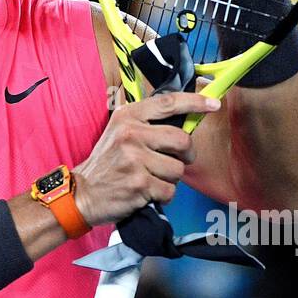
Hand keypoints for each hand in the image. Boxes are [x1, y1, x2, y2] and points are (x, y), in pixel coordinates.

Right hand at [73, 89, 221, 226]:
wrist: (83, 192)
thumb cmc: (107, 162)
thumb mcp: (119, 131)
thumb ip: (147, 123)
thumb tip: (186, 116)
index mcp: (128, 116)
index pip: (168, 102)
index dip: (195, 102)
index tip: (213, 103)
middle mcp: (131, 134)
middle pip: (182, 140)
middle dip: (186, 154)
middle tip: (179, 160)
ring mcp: (135, 159)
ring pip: (178, 169)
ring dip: (171, 178)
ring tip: (152, 178)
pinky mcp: (139, 184)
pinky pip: (170, 191)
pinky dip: (163, 195)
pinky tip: (148, 192)